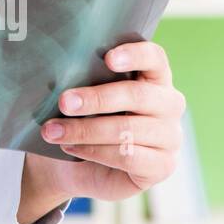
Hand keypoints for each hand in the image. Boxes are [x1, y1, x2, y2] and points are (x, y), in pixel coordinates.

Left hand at [20, 41, 185, 216]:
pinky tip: (71, 147)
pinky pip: (128, 157)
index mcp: (152, 77)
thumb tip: (59, 66)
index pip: (154, 58)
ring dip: (85, 130)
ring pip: (129, 129)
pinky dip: (94, 151)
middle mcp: (168, 104)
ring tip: (53, 131)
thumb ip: (82, 78)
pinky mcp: (163, 166)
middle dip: (96, 98)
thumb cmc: (80, 120)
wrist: (74, 168)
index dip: (135, 55)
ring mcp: (170, 137)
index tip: (107, 58)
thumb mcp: (79, 95)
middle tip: (63, 102)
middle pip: (138, 95)